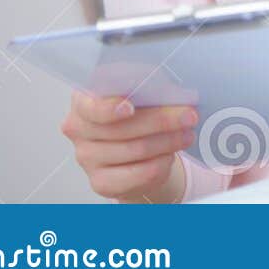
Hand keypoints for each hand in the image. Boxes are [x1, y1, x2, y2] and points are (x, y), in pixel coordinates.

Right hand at [60, 90, 197, 202]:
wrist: (136, 149)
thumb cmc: (139, 113)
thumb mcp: (143, 92)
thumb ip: (150, 86)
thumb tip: (173, 91)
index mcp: (84, 100)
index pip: (90, 106)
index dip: (109, 108)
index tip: (129, 108)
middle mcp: (79, 129)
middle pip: (121, 128)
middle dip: (161, 120)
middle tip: (189, 116)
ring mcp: (87, 157)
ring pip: (134, 150)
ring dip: (168, 141)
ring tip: (187, 134)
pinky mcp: (101, 181)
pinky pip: (137, 174)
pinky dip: (160, 163)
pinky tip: (171, 154)